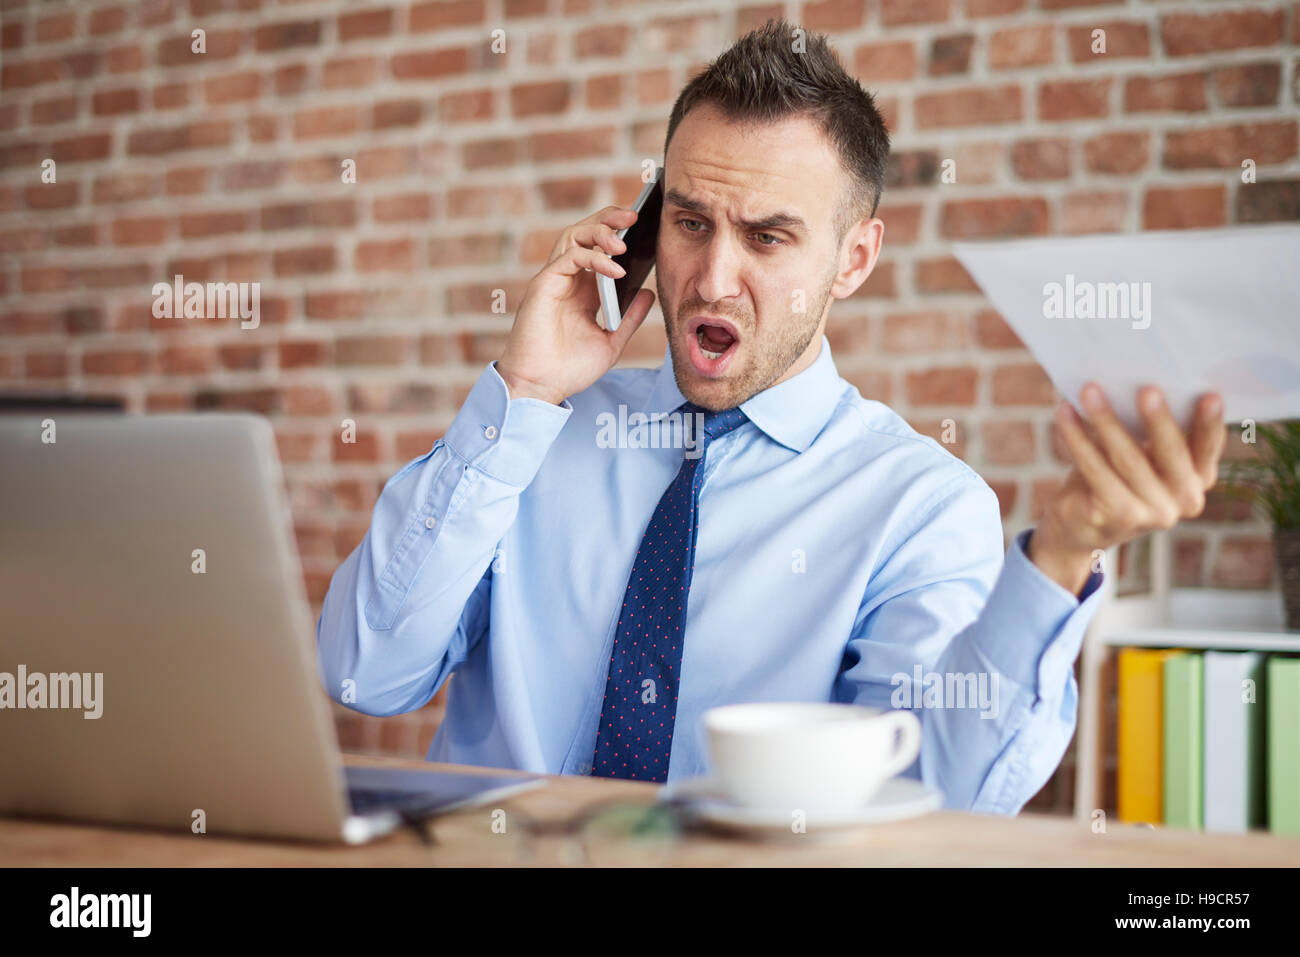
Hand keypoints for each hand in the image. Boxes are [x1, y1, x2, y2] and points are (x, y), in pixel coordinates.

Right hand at [496, 206, 657, 403]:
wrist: (541, 387)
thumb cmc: (570, 369)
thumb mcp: (611, 341)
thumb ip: (630, 318)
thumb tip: (648, 291)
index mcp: (582, 289)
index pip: (598, 248)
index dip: (618, 232)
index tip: (645, 225)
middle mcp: (567, 279)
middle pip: (584, 232)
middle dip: (609, 218)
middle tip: (635, 214)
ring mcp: (553, 279)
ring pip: (573, 236)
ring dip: (600, 230)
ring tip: (625, 237)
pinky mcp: (543, 284)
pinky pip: (570, 258)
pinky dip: (595, 258)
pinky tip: (617, 269)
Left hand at [1029, 383, 1225, 594]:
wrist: (1079, 526)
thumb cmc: (1115, 476)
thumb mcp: (1143, 454)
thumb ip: (1152, 430)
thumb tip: (1136, 378)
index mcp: (1198, 478)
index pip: (1208, 447)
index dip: (1209, 423)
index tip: (1209, 395)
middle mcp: (1184, 500)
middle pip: (1171, 453)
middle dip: (1158, 419)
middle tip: (1147, 389)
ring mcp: (1151, 512)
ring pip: (1127, 458)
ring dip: (1106, 420)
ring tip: (1090, 390)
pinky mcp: (1115, 515)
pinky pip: (1094, 468)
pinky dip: (1077, 437)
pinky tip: (1065, 413)